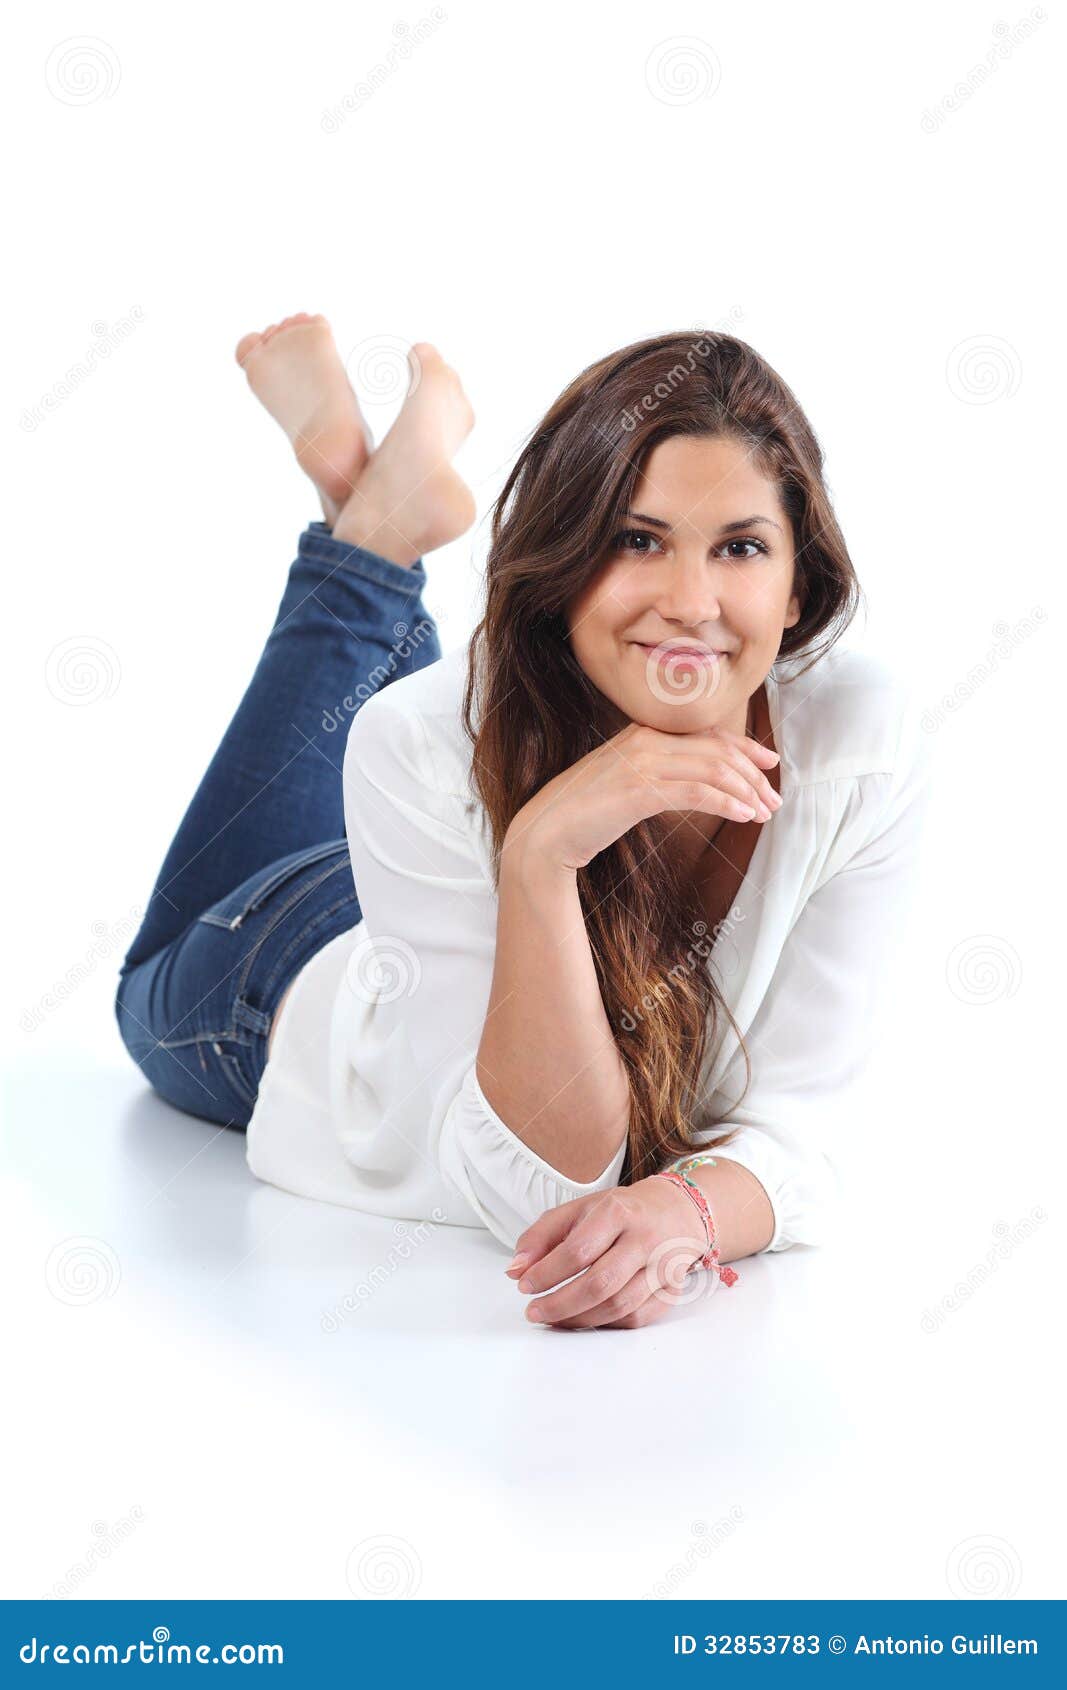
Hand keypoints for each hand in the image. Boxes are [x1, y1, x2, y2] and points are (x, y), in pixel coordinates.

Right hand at [503, 719, 780, 872]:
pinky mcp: (640, 790)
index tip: (770, 763)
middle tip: (773, 801)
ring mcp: (642, 762)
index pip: (708, 733)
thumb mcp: (624, 782)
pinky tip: (743, 815)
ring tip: (764, 813)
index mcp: (642, 732)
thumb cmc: (584, 813)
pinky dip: (727, 802)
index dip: (745, 747)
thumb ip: (656, 772)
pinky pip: (698, 792)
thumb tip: (695, 782)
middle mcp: (645, 739)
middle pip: (718, 750)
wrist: (545, 832)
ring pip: (714, 769)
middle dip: (754, 775)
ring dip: (747, 791)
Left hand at [505, 1176, 724, 1329]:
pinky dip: (606, 1323)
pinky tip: (586, 1317)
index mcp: (617, 1211)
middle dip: (560, 1304)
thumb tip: (515, 1269)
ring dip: (580, 1319)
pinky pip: (637, 1318)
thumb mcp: (578, 1209)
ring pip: (619, 1306)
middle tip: (534, 1312)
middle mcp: (644, 1238)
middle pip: (600, 1283)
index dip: (546, 1273)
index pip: (578, 1250)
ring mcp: (663, 1266)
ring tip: (554, 1318)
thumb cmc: (620, 1212)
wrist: (675, 1210)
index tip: (523, 1285)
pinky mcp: (673, 1289)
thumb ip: (542, 1235)